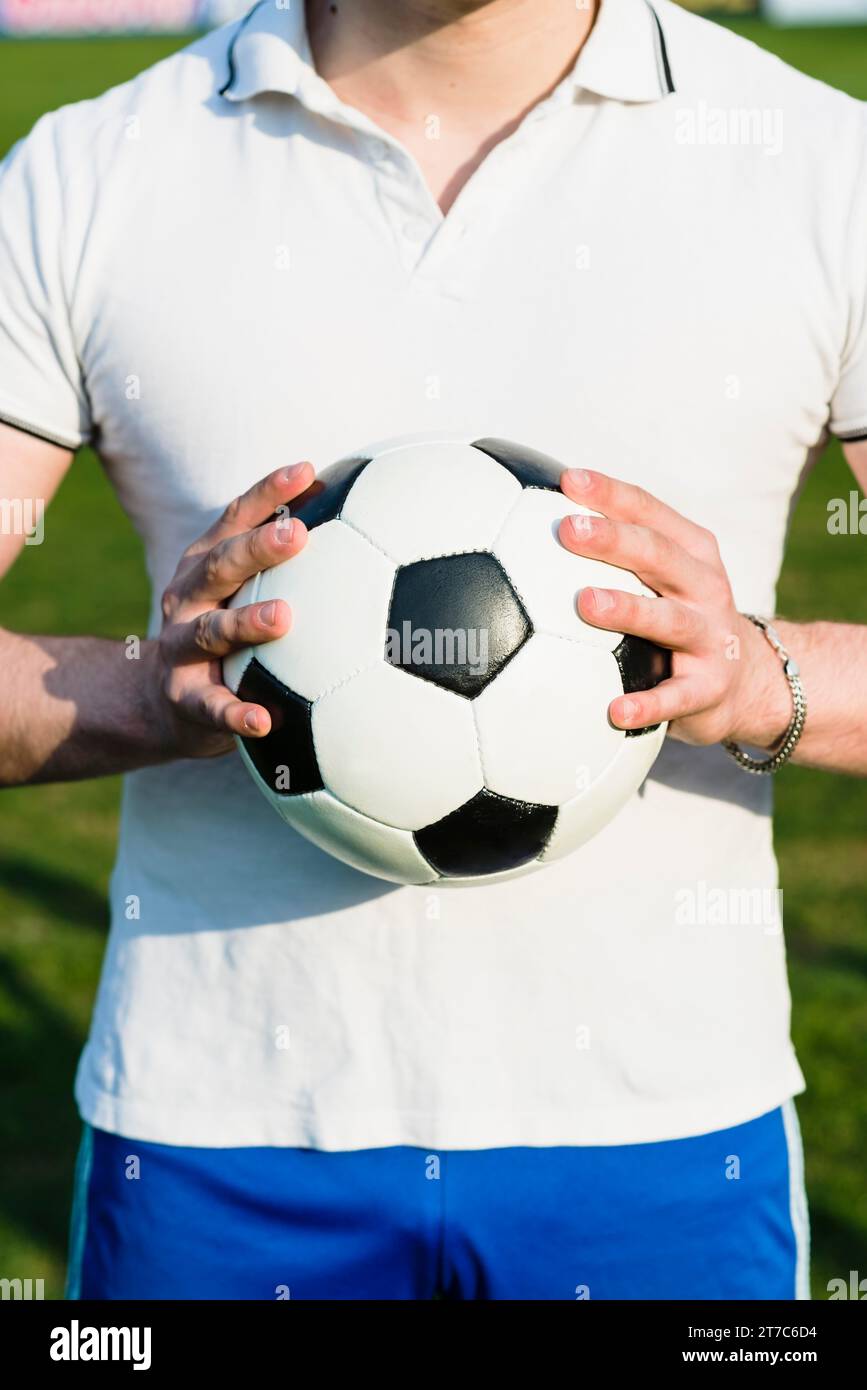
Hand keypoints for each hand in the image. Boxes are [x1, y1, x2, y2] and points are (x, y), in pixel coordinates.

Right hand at [146, 462, 312, 757]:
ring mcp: (181, 648)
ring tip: (282, 617)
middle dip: (256, 547)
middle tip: (297, 535)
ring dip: (245, 622)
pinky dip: (236, 713)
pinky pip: (212, 706)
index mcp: (205, 565)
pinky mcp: (186, 697)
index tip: (306, 471)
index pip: (234, 518)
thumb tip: (361, 518)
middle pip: (220, 566)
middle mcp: (187, 599)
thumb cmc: (224, 633)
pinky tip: (263, 721)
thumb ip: (285, 564)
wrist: (165, 702)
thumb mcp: (242, 592)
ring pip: (211, 631)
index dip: (267, 493)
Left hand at [558, 469, 791, 748]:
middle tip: (569, 530)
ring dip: (628, 610)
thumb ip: (616, 549)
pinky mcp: (709, 689)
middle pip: (658, 556)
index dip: (611, 494)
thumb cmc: (682, 615)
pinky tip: (615, 711)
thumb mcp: (664, 576)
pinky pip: (675, 698)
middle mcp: (705, 588)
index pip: (649, 513)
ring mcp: (710, 637)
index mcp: (691, 552)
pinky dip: (648, 705)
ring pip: (668, 620)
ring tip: (586, 603)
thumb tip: (532, 516)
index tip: (568, 480)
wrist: (750, 680)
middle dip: (614, 540)